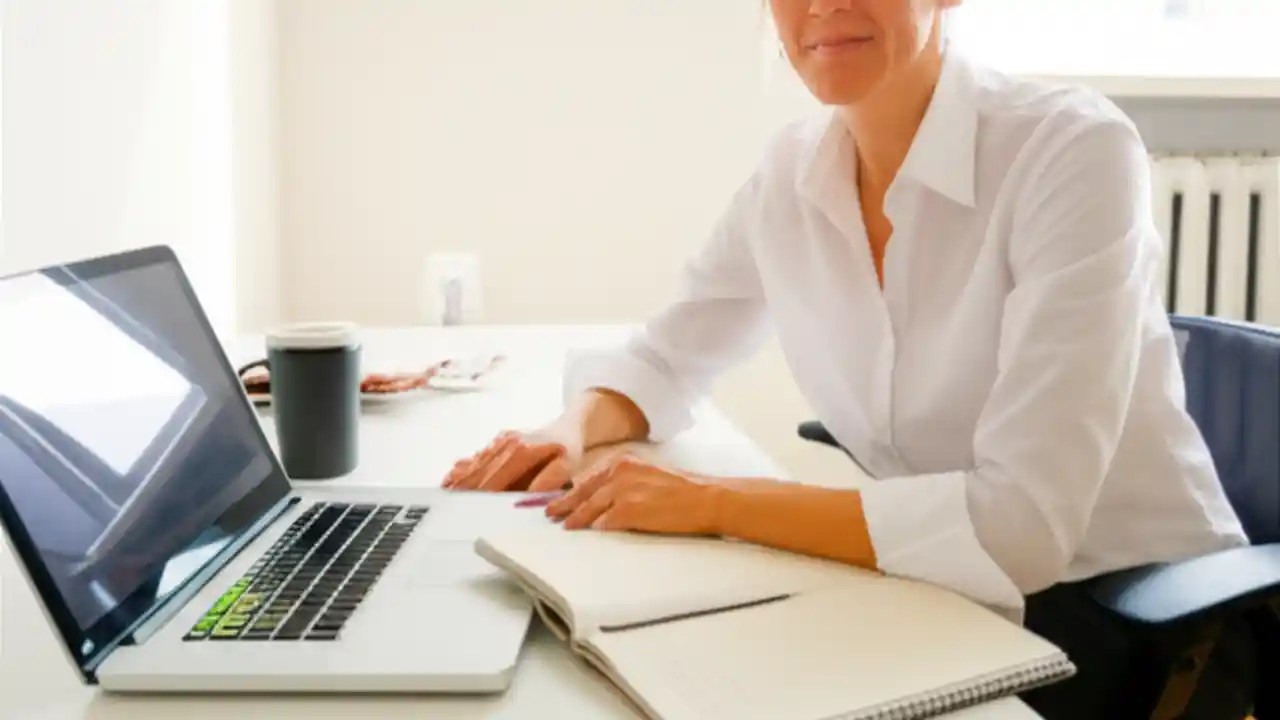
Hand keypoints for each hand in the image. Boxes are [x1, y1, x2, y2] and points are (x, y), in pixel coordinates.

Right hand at [443, 427, 583, 491]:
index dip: (481, 493)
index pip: (496, 478)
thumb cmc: (568, 450)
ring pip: (477, 462)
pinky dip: (465, 465)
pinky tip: (452, 475)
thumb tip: (529, 495)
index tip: (467, 507)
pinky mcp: (500, 439)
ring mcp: (501, 441)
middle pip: (481, 470)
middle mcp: (507, 444)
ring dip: (460, 477)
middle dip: (464, 487)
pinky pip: (480, 455)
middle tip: (448, 505)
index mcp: (521, 452)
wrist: (568, 424)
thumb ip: (549, 480)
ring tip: (445, 491)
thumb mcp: (566, 466)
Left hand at [545, 454, 721, 534]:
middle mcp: (620, 471)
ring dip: (576, 518)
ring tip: (566, 526)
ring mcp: (623, 490)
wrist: (707, 498)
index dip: (573, 490)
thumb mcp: (648, 474)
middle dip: (566, 504)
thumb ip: (624, 481)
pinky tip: (589, 533)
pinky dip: (595, 528)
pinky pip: (604, 522)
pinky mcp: (630, 510)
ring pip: (590, 507)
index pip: (589, 477)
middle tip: (551, 513)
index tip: (560, 497)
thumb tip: (602, 497)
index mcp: (624, 461)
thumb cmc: (683, 490)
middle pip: (584, 491)